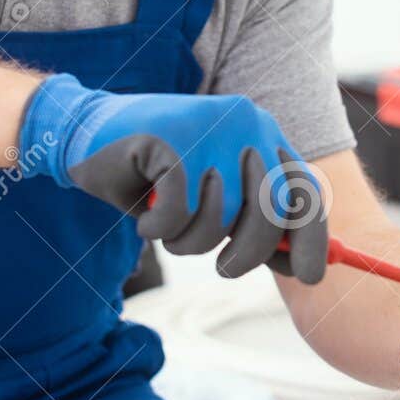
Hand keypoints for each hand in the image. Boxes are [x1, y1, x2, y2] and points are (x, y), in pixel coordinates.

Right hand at [18, 73, 327, 282]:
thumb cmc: (156, 177)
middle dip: (248, 253)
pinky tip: (145, 213)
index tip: (311, 277)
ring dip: (190, 241)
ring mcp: (209, 126)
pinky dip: (158, 227)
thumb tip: (304, 265)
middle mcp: (245, 123)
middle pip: (271, 211)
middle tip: (224, 268)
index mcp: (264, 134)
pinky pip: (178, 212)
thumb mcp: (216, 200)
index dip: (313, 238)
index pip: (306, 190)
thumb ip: (257, 221)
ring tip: (168, 225)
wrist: (85, 133)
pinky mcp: (171, 137)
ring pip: (221, 217)